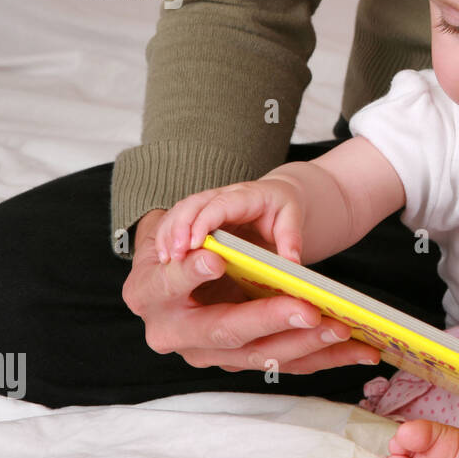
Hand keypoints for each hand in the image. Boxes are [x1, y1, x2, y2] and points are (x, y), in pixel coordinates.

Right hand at [122, 208, 379, 373]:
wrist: (182, 265)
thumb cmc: (189, 239)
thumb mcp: (192, 222)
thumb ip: (213, 218)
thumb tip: (268, 245)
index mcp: (151, 291)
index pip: (170, 284)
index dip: (190, 274)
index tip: (214, 257)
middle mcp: (173, 331)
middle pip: (223, 329)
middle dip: (268, 320)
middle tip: (307, 310)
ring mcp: (208, 353)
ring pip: (260, 354)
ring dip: (307, 344)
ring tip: (344, 328)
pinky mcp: (239, 361)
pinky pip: (285, 363)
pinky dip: (325, 357)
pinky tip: (361, 352)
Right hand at [154, 178, 305, 264]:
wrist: (278, 196)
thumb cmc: (284, 208)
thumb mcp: (293, 220)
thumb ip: (291, 239)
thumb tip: (292, 262)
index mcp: (247, 195)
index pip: (221, 204)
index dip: (205, 222)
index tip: (196, 244)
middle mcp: (224, 195)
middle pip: (193, 204)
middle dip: (179, 228)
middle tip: (173, 256)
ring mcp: (209, 203)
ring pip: (181, 211)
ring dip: (170, 233)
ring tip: (166, 260)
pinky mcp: (200, 214)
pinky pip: (178, 220)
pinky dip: (168, 236)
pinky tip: (165, 258)